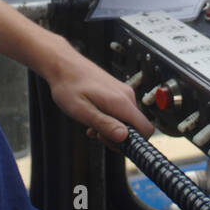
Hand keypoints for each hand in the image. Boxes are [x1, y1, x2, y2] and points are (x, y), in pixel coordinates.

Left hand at [39, 37, 155, 143]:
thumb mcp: (82, 111)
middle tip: (98, 135)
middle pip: (136, 127)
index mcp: (121, 102)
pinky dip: (110, 119)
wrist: (63, 65)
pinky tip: (93, 118)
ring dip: (112, 128)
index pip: (146, 129)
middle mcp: (126, 96)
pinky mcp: (117, 91)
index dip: (134, 143)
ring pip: (127, 120)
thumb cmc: (68, 86)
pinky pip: (121, 111)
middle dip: (118, 137)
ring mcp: (122, 93)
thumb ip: (104, 124)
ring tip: (92, 126)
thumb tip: (123, 137)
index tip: (114, 144)